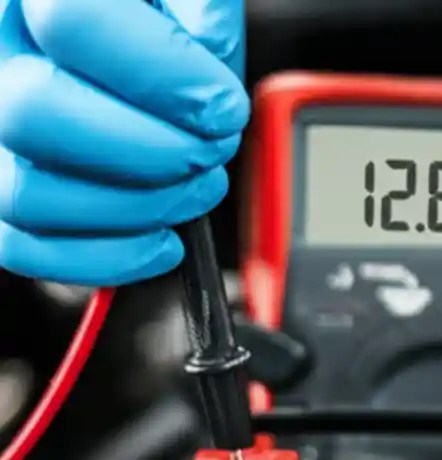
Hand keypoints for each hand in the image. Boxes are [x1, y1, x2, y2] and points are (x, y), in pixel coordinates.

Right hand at [0, 0, 245, 285]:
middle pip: (35, 115)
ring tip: (198, 186)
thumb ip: (197, 6)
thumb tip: (208, 49)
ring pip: (26, 192)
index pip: (74, 23)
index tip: (224, 105)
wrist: (117, 28)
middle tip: (211, 150)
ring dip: (137, 208)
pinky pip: (23, 245)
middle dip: (151, 151)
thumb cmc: (149, 14)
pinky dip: (105, 257)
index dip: (163, 75)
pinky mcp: (5, 185)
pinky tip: (162, 238)